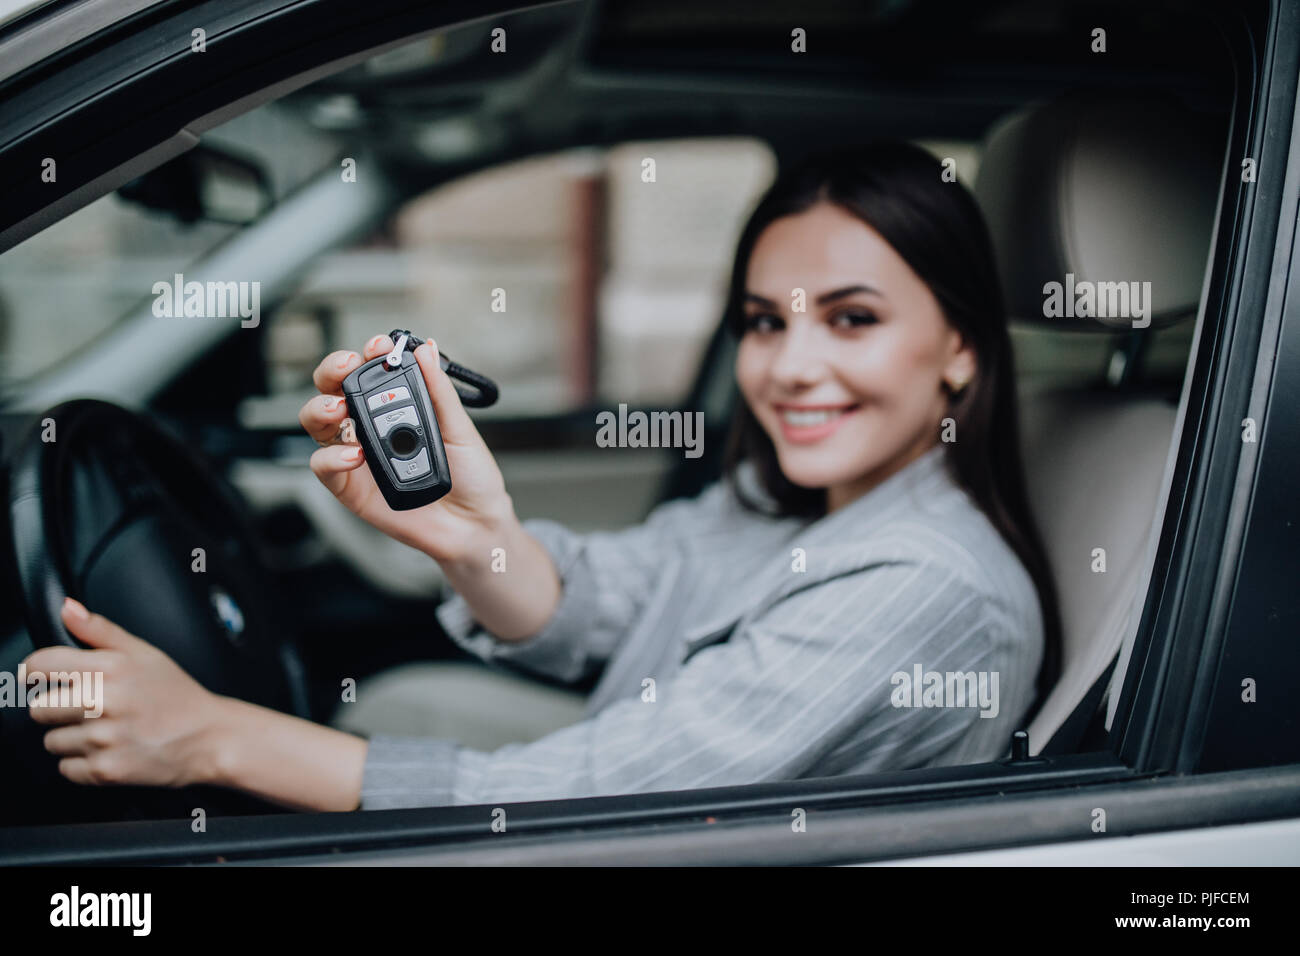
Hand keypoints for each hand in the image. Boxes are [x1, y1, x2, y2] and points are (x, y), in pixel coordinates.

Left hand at [23, 598, 227, 789]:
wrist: (209, 738)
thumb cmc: (176, 694)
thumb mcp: (144, 653)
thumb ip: (100, 630)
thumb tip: (67, 608)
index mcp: (110, 668)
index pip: (39, 666)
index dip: (35, 672)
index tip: (43, 679)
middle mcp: (103, 702)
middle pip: (38, 707)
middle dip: (58, 708)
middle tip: (87, 708)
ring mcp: (103, 738)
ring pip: (51, 741)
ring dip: (71, 738)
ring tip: (103, 731)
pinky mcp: (105, 770)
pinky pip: (66, 768)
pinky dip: (82, 763)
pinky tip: (109, 750)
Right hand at [299, 334, 512, 563]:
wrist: (473, 524)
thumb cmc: (469, 476)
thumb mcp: (460, 429)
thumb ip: (439, 392)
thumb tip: (427, 350)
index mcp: (396, 407)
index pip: (371, 371)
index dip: (369, 354)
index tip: (379, 347)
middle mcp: (371, 427)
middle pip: (333, 389)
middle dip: (332, 371)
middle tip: (346, 368)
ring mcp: (356, 455)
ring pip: (318, 423)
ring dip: (321, 408)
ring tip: (338, 408)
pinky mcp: (350, 487)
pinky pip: (324, 466)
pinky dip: (332, 457)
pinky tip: (353, 455)